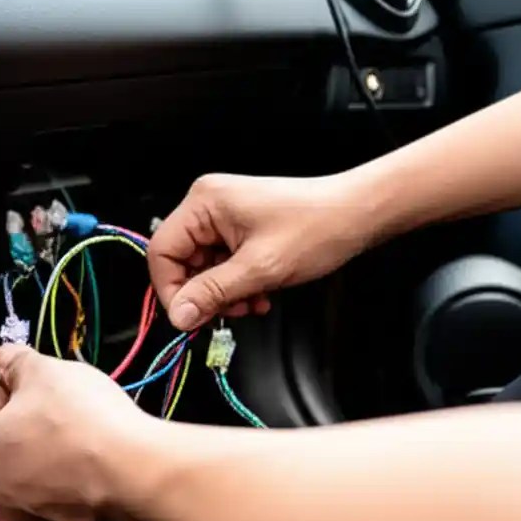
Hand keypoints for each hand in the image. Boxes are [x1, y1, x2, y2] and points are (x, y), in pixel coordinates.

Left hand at [0, 345, 148, 520]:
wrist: (136, 475)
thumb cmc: (78, 418)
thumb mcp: (43, 371)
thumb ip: (14, 362)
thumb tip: (2, 358)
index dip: (18, 390)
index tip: (46, 386)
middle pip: (13, 450)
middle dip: (36, 430)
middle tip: (71, 413)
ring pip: (41, 481)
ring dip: (57, 462)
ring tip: (91, 442)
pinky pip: (70, 506)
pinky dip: (80, 491)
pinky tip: (103, 473)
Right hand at [149, 173, 375, 329]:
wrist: (357, 215)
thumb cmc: (316, 228)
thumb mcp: (258, 269)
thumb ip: (212, 293)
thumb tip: (179, 315)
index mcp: (204, 203)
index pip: (162, 252)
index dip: (171, 290)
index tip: (189, 318)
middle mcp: (209, 205)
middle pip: (182, 262)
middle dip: (205, 293)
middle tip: (228, 313)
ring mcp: (225, 216)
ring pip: (204, 268)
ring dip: (224, 293)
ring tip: (253, 303)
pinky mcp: (240, 228)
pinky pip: (223, 264)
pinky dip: (237, 285)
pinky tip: (259, 294)